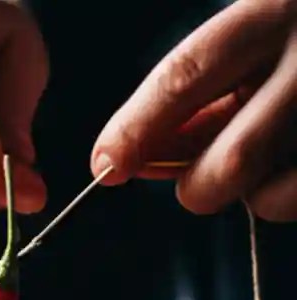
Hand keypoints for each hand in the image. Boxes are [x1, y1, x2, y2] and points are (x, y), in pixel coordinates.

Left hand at [92, 0, 296, 221]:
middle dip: (197, 185)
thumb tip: (132, 155)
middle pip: (231, 160)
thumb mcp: (261, 34)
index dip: (136, 126)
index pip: (186, 74)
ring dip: (252, 195)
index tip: (105, 165)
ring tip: (270, 159)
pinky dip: (289, 196)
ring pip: (272, 198)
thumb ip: (203, 92)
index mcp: (280, 7)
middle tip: (196, 181)